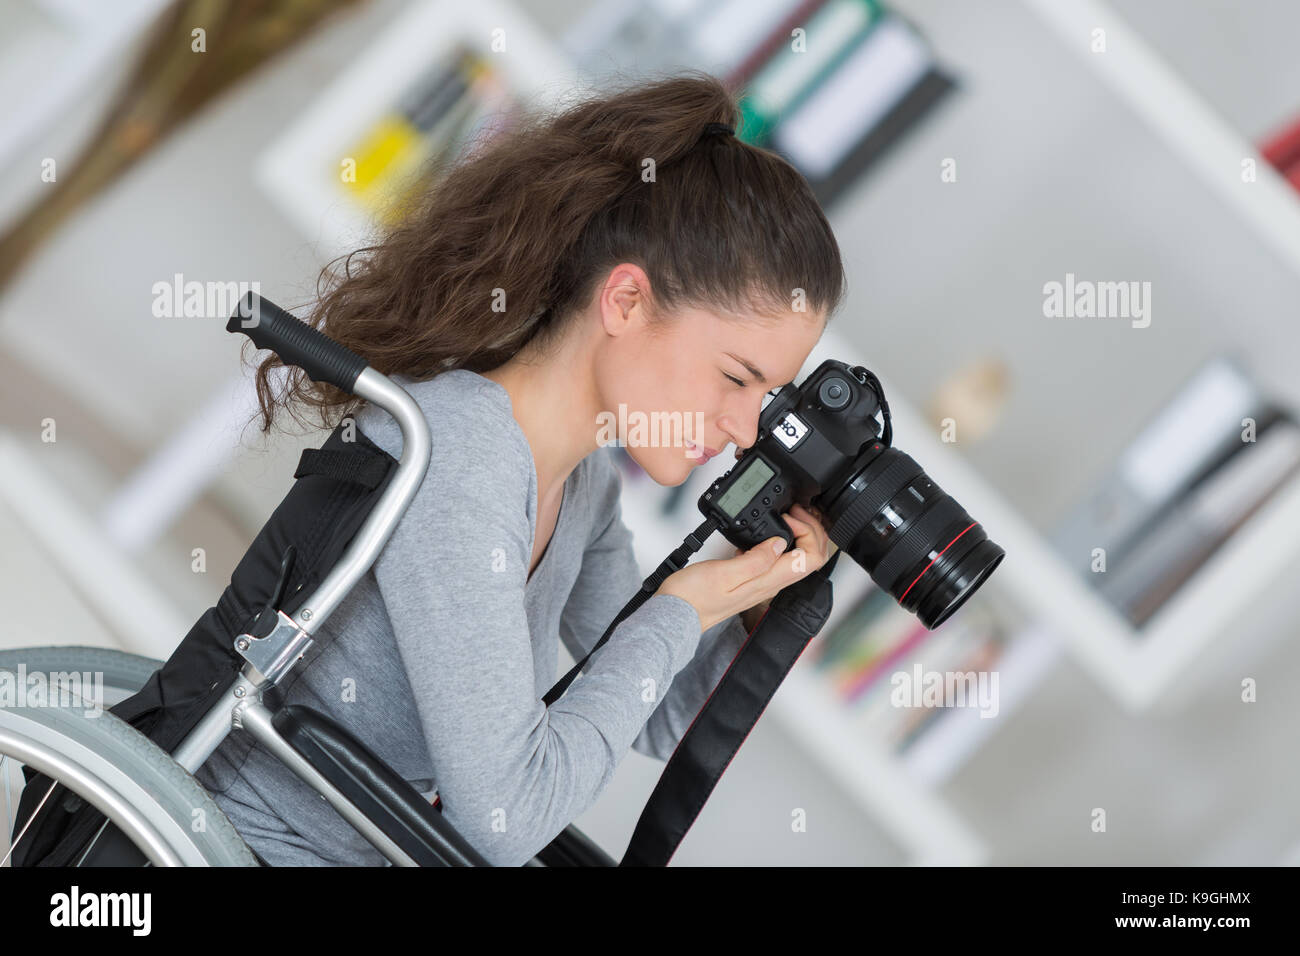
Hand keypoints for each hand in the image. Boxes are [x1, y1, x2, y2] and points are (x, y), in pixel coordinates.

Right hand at [659, 502, 836, 632]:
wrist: (675, 614)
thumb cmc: (694, 597)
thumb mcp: (724, 573)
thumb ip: (756, 559)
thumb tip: (780, 543)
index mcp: (768, 581)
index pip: (811, 559)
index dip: (808, 531)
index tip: (789, 517)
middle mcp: (769, 584)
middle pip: (811, 559)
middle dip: (811, 530)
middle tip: (793, 511)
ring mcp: (761, 582)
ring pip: (797, 558)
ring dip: (798, 535)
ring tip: (786, 516)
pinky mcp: (750, 579)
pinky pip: (777, 560)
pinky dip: (779, 541)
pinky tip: (764, 531)